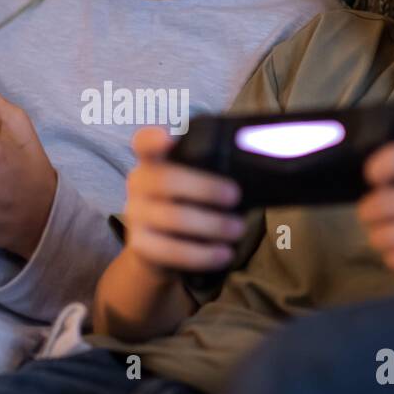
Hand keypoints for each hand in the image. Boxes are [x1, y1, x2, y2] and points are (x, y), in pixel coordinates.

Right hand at [123, 126, 245, 275]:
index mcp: (153, 162)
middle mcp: (139, 184)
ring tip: (238, 228)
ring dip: (213, 224)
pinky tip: (224, 254)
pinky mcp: (140, 245)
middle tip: (235, 195)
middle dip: (206, 188)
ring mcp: (136, 215)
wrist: (157, 251)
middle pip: (167, 180)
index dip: (153, 140)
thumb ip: (210, 173)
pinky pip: (174, 251)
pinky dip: (204, 254)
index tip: (168, 138)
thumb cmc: (185, 207)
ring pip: (174, 218)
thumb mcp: (192, 185)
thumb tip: (257, 170)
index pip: (144, 143)